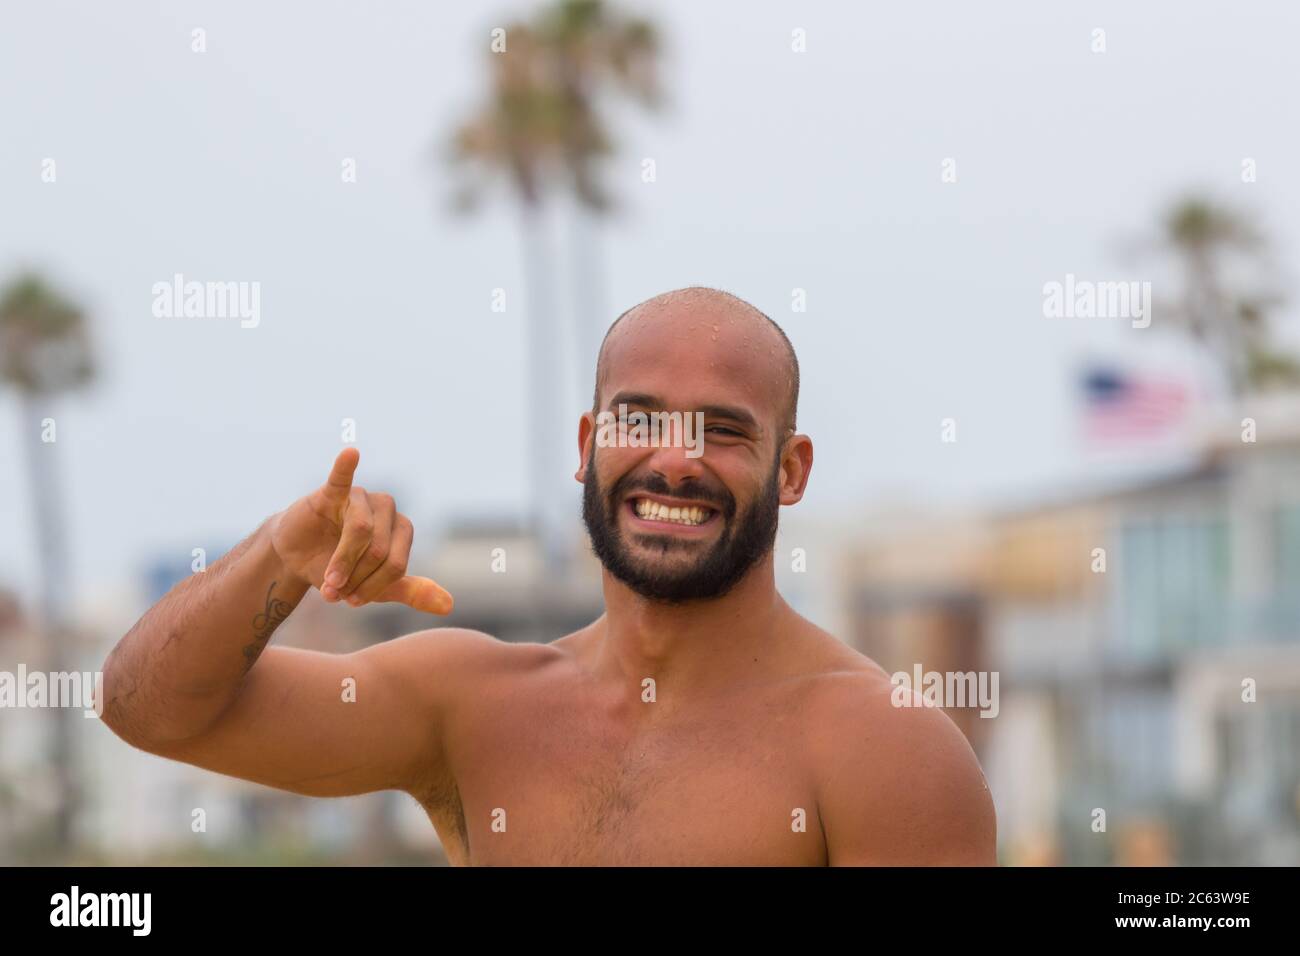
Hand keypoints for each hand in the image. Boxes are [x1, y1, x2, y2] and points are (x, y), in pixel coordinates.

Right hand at [268, 448, 452, 613]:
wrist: (297, 558)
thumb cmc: (341, 569)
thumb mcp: (375, 587)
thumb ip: (410, 592)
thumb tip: (449, 605)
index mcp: (402, 530)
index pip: (396, 564)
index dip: (373, 587)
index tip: (352, 601)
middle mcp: (387, 509)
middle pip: (379, 550)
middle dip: (355, 578)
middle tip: (335, 592)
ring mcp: (361, 498)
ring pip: (360, 530)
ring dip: (342, 563)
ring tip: (327, 582)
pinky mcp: (332, 492)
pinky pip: (341, 478)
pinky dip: (345, 467)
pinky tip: (352, 454)